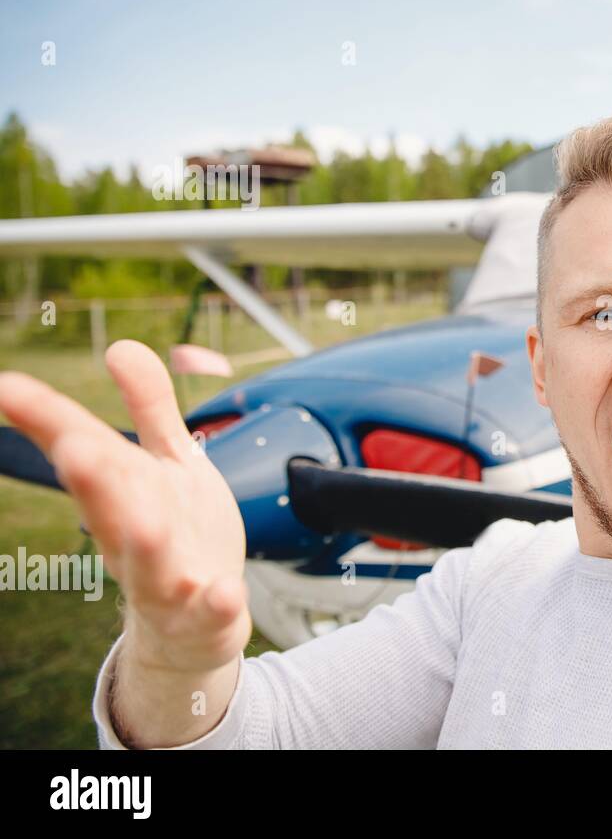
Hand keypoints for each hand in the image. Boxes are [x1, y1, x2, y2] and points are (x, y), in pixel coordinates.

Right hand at [0, 339, 248, 673]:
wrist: (192, 631)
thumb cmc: (177, 535)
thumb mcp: (166, 467)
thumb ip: (151, 410)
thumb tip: (121, 346)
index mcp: (122, 496)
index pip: (85, 452)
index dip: (49, 420)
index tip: (7, 387)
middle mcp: (135, 537)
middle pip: (109, 507)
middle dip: (93, 480)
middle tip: (75, 448)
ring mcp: (169, 580)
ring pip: (151, 563)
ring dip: (147, 543)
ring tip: (144, 523)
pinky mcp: (207, 614)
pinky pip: (212, 610)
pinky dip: (217, 602)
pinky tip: (224, 591)